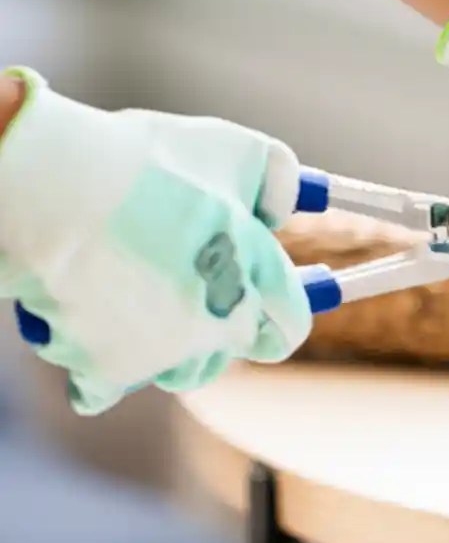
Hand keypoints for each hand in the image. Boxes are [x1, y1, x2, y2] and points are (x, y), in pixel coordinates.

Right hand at [0, 66, 311, 414]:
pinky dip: (99, 370)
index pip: (291, 322)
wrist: (55, 187)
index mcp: (256, 284)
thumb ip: (280, 183)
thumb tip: (283, 211)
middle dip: (225, 318)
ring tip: (147, 297)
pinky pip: (102, 389)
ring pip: (176, 371)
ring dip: (170, 345)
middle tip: (199, 280)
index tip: (299, 291)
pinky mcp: (100, 370)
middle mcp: (215, 330)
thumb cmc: (149, 163)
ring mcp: (159, 356)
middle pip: (233, 346)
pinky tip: (96, 337)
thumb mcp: (239, 152)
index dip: (292, 303)